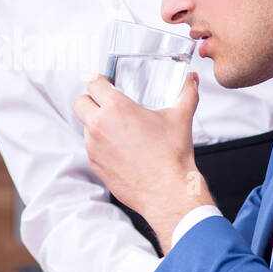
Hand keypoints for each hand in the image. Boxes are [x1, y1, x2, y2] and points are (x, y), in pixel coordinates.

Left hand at [73, 72, 212, 245]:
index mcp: (117, 108)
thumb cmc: (172, 157)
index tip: (105, 83)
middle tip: (105, 104)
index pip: (92, 83)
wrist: (167, 191)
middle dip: (90, 100)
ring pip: (85, 126)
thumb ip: (187, 93)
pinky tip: (119, 147)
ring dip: (95, 123)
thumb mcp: (181, 118)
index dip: (98, 81)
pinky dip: (100, 144)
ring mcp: (94, 147)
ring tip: (117, 128)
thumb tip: (192, 80)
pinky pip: (91, 147)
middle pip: (79, 102)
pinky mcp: (95, 164)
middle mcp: (100, 126)